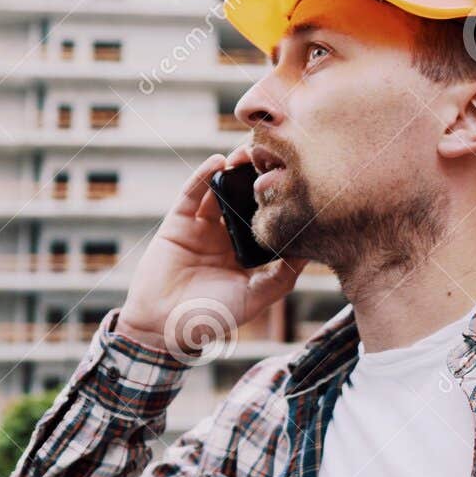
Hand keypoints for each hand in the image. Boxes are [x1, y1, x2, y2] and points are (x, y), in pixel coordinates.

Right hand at [117, 148, 307, 358]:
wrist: (164, 325)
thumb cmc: (212, 316)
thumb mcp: (256, 296)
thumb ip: (283, 274)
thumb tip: (311, 249)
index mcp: (247, 251)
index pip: (266, 217)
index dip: (279, 198)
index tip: (297, 176)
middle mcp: (227, 234)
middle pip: (245, 197)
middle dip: (258, 175)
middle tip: (274, 153)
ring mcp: (203, 224)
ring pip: (221, 188)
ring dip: (234, 168)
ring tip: (249, 151)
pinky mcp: (179, 220)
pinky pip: (192, 192)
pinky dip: (204, 174)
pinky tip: (218, 162)